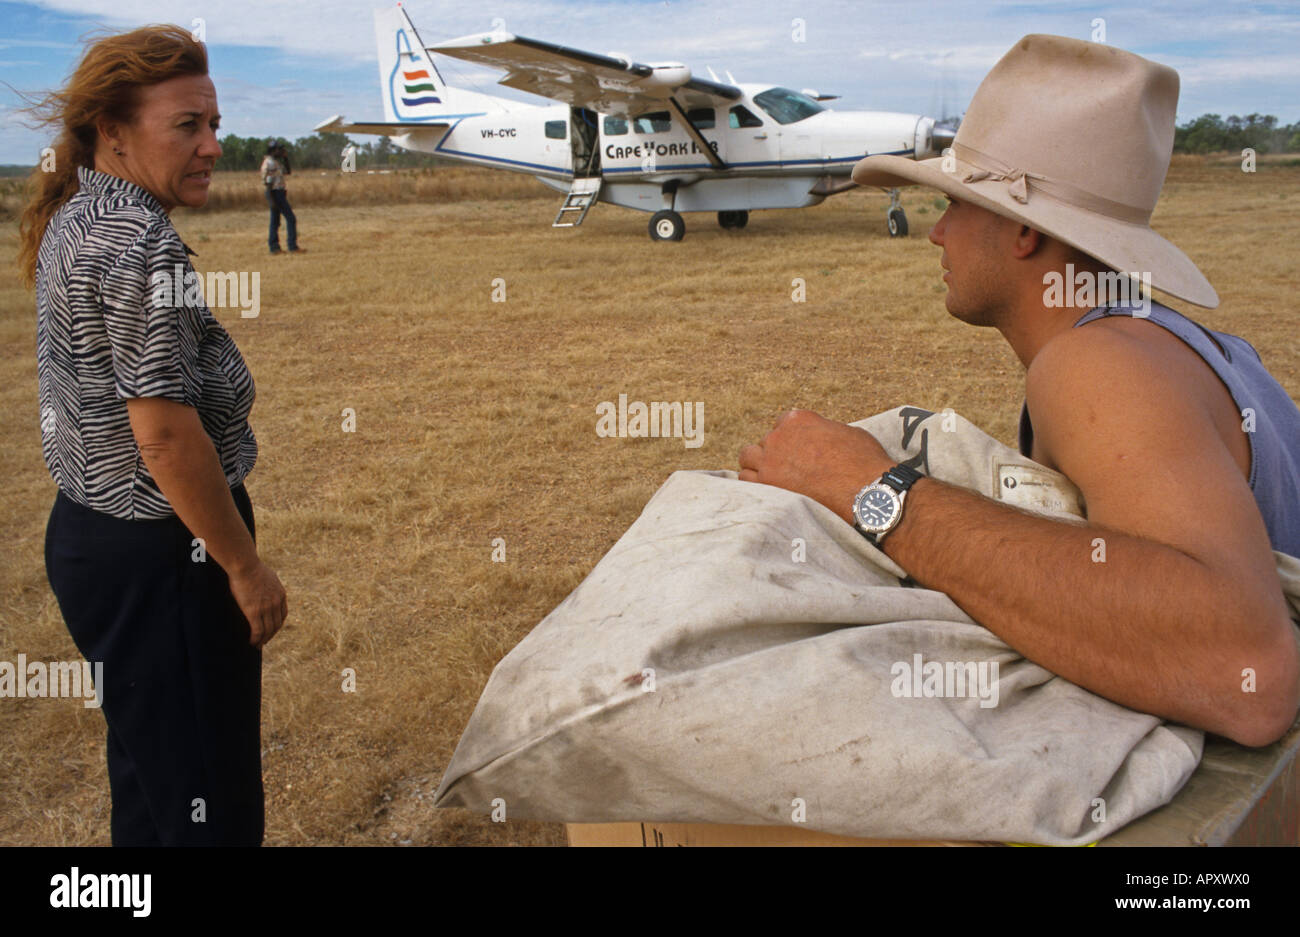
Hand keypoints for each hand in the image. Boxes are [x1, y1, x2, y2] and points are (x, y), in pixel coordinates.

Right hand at [227, 560, 287, 647]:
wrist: (245, 565)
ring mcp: (266, 608)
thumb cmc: (252, 567)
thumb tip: (265, 586)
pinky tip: (252, 642)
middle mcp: (276, 603)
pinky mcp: (254, 612)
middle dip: (271, 635)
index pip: (282, 615)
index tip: (272, 630)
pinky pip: (257, 630)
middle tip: (264, 641)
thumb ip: (270, 585)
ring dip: (263, 640)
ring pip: (267, 630)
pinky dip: (255, 639)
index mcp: (281, 594)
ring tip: (257, 645)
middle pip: (276, 625)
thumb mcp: (268, 576)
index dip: (277, 625)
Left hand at [738, 410, 893, 523]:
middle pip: (765, 442)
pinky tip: (766, 490)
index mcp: (798, 419)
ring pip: (748, 459)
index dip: (790, 439)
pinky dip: (754, 483)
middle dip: (774, 453)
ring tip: (772, 479)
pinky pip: (746, 479)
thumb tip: (824, 437)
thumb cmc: (864, 463)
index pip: (782, 424)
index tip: (797, 452)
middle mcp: (779, 436)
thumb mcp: (848, 433)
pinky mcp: (767, 484)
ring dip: (758, 467)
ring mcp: (770, 460)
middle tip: (787, 468)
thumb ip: (825, 431)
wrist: (866, 491)